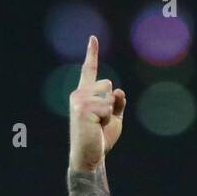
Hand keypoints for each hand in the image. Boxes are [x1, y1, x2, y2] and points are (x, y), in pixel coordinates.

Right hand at [68, 36, 126, 171]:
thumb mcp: (114, 117)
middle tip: (100, 121)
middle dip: (111, 102)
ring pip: (109, 95)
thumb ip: (117, 102)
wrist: (89, 157)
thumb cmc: (100, 138)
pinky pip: (108, 106)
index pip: (89, 71)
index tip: (93, 38)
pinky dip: (107, 119)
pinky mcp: (83, 108)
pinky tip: (97, 128)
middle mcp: (79, 94)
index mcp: (84, 94)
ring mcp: (79, 101)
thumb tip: (118, 90)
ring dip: (110, 112)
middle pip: (108, 84)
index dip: (91, 53)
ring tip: (98, 125)